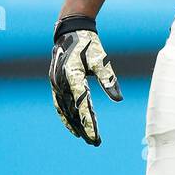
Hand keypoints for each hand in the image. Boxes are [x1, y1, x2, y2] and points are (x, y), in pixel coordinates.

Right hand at [49, 18, 122, 145]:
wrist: (71, 31)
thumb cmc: (89, 45)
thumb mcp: (101, 61)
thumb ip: (109, 80)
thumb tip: (118, 99)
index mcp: (72, 77)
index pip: (82, 106)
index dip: (88, 123)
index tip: (95, 137)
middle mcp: (61, 83)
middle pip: (72, 112)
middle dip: (83, 128)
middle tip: (95, 143)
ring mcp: (56, 84)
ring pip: (64, 110)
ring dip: (74, 125)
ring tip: (86, 137)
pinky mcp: (55, 83)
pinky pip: (59, 104)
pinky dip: (65, 116)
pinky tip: (73, 126)